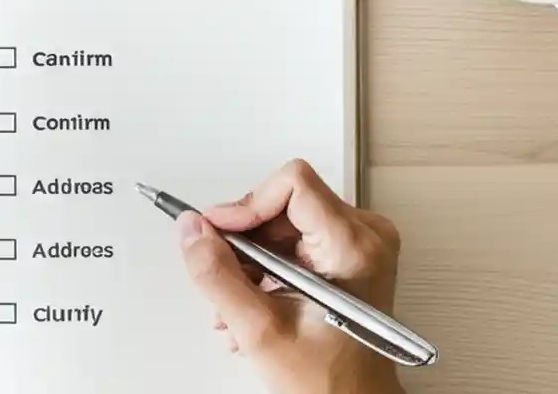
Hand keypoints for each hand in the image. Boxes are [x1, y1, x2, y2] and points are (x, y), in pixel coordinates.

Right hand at [179, 160, 404, 393]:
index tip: (219, 231)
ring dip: (250, 258)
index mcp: (353, 248)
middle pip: (283, 202)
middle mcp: (365, 236)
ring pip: (283, 220)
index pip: (292, 183)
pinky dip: (266, 265)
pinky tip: (253, 299)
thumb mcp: (260, 330)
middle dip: (245, 240)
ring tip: (237, 300)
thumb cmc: (330, 380)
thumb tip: (191, 230)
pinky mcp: (348, 254)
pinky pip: (294, 237)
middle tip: (226, 275)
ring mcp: (359, 244)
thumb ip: (218, 275)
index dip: (247, 204)